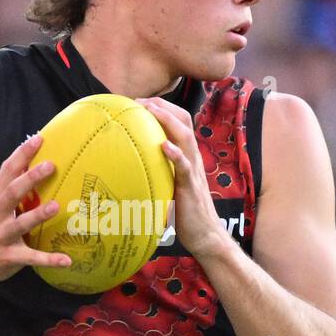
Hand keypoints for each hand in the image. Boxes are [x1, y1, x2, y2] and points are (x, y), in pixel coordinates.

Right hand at [0, 133, 71, 289]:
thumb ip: (5, 189)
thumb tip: (27, 165)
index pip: (6, 171)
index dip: (22, 154)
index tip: (38, 139)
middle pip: (12, 193)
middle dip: (30, 178)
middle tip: (51, 165)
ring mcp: (0, 237)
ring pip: (20, 224)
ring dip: (37, 215)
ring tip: (56, 206)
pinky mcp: (8, 258)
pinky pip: (31, 258)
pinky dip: (49, 259)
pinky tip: (66, 260)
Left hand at [140, 97, 228, 261]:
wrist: (204, 235)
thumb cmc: (184, 213)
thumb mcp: (169, 186)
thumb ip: (158, 172)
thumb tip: (131, 167)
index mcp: (187, 156)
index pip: (179, 122)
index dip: (163, 108)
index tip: (141, 101)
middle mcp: (193, 158)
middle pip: (184, 121)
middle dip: (164, 107)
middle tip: (141, 101)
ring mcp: (194, 171)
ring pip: (186, 137)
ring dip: (169, 121)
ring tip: (152, 111)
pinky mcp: (191, 187)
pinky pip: (185, 167)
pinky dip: (176, 154)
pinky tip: (164, 146)